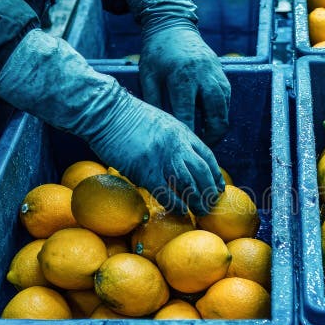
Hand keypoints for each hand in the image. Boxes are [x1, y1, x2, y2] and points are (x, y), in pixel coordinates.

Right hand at [0, 29, 223, 214]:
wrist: (106, 112)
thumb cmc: (128, 118)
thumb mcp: (162, 123)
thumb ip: (175, 140)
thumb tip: (180, 159)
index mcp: (183, 132)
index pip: (207, 156)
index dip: (215, 174)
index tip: (217, 187)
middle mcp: (178, 145)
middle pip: (202, 172)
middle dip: (209, 191)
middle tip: (211, 205)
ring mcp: (163, 158)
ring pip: (189, 184)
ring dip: (197, 200)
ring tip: (200, 212)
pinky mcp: (146, 170)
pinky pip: (166, 193)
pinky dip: (175, 204)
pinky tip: (179, 211)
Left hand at [139, 20, 230, 144]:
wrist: (173, 25)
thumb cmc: (156, 52)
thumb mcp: (147, 76)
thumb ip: (153, 102)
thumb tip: (159, 128)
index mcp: (182, 77)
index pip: (188, 115)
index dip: (188, 135)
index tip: (184, 148)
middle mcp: (204, 76)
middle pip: (216, 117)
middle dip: (211, 137)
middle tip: (202, 148)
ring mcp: (217, 75)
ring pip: (225, 111)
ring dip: (218, 128)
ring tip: (206, 139)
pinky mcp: (223, 75)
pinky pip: (226, 101)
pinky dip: (220, 114)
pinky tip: (208, 122)